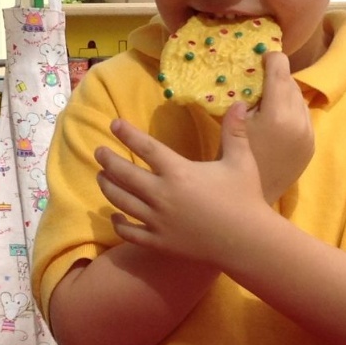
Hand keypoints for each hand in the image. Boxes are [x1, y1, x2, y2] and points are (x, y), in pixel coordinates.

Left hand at [95, 114, 273, 264]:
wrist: (247, 242)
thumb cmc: (246, 198)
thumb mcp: (241, 161)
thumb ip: (235, 132)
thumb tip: (239, 103)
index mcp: (179, 172)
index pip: (145, 148)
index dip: (128, 134)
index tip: (114, 125)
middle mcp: (162, 195)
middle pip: (124, 174)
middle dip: (107, 161)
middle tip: (98, 152)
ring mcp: (158, 221)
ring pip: (121, 201)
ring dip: (107, 187)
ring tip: (101, 177)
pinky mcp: (159, 242)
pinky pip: (130, 232)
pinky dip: (118, 223)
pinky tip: (115, 215)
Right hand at [243, 51, 314, 203]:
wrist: (252, 198)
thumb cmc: (232, 161)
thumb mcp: (232, 124)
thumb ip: (246, 98)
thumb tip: (255, 79)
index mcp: (278, 114)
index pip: (281, 72)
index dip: (273, 60)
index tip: (265, 56)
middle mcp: (299, 122)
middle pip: (292, 85)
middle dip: (279, 78)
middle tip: (262, 77)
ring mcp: (308, 135)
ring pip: (301, 101)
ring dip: (287, 95)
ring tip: (270, 100)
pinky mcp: (310, 147)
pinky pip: (305, 119)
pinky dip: (293, 113)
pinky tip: (278, 119)